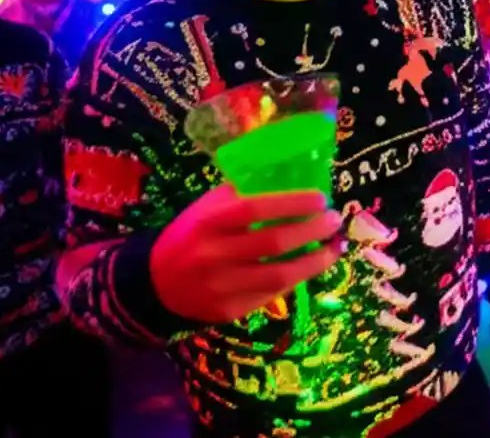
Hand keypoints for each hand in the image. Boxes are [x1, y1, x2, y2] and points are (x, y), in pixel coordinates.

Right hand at [149, 184, 343, 323]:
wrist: (155, 284)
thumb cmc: (189, 237)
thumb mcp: (204, 209)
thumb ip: (239, 196)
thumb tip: (287, 179)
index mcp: (207, 223)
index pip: (254, 209)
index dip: (292, 203)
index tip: (320, 198)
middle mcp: (214, 255)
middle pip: (273, 243)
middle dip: (312, 231)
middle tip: (334, 220)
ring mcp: (223, 287)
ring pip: (280, 276)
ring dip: (315, 261)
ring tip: (334, 246)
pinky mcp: (231, 311)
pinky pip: (273, 294)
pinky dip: (296, 279)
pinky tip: (311, 266)